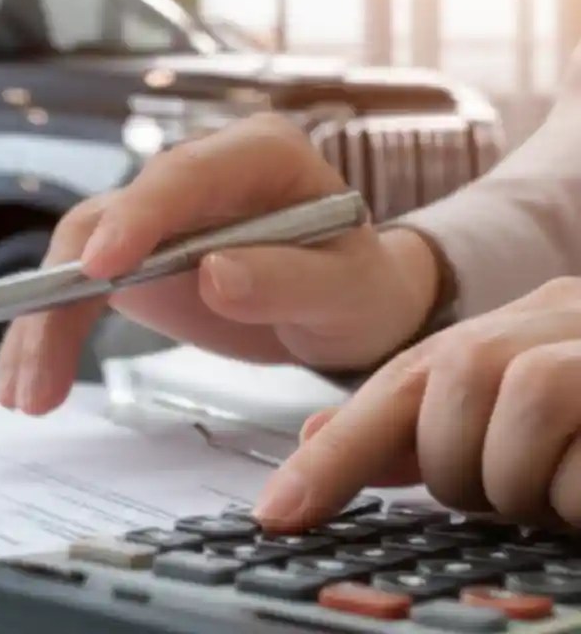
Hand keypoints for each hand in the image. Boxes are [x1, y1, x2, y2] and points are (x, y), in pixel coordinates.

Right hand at [0, 113, 441, 413]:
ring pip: (76, 256)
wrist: (342, 304)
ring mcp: (155, 215)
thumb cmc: (356, 289)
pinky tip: (30, 384)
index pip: (182, 177)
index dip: (135, 218)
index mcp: (256, 156)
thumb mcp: (346, 292)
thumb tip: (215, 274)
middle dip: (63, 294)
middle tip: (42, 368)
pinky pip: (77, 290)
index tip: (100, 269)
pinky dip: (51, 335)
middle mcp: (192, 176)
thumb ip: (289, 279)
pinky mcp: (132, 256)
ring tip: (26, 395)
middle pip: (107, 219)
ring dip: (42, 325)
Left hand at [256, 277, 580, 528]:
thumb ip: (428, 423)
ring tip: (559, 498)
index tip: (276, 513)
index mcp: (524, 321)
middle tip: (506, 499)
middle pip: (453, 377)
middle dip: (458, 463)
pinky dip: (577, 497)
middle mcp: (561, 314)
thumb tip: (313, 436)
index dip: (335, 451)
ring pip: (525, 400)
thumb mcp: (525, 417)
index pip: (402, 378)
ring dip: (523, 481)